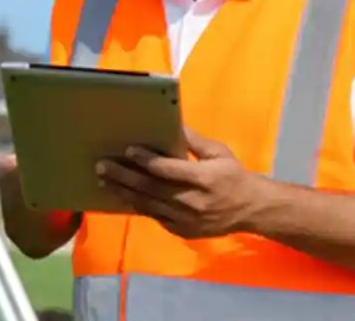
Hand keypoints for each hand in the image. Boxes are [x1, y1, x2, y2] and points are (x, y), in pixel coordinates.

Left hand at [96, 128, 270, 238]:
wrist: (252, 210)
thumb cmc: (234, 176)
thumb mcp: (219, 153)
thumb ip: (194, 140)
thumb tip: (172, 123)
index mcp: (204, 179)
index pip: (169, 170)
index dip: (147, 161)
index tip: (128, 150)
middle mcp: (193, 201)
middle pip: (151, 188)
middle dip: (124, 176)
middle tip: (102, 165)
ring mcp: (186, 220)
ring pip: (148, 205)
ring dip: (123, 192)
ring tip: (103, 180)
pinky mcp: (181, 230)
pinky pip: (154, 217)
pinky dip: (136, 206)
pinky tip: (121, 196)